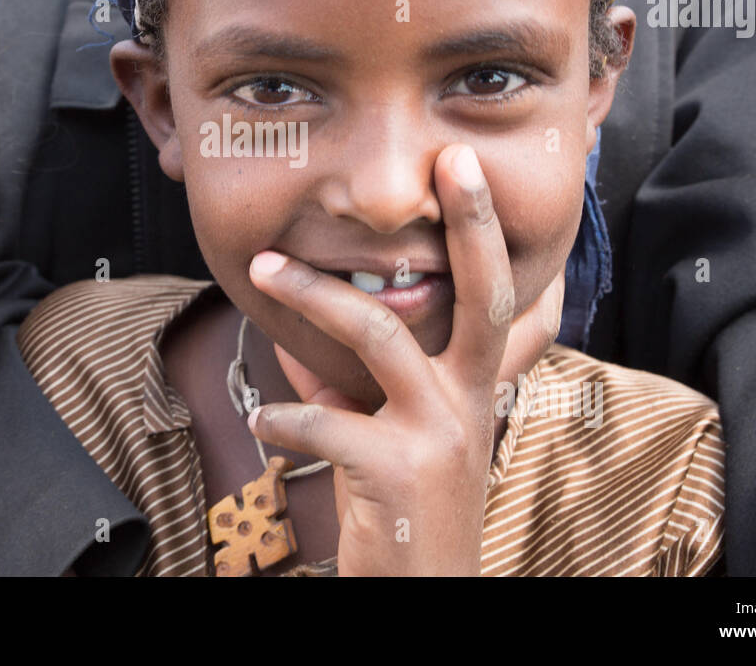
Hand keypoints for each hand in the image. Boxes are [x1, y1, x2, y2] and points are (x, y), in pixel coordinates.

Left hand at [246, 143, 562, 575]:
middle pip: (482, 296)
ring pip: (381, 334)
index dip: (488, 234)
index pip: (495, 299)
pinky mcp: (400, 470)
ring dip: (314, 294)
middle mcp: (471, 401)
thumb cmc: (403, 512)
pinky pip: (326, 422)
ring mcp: (442, 433)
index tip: (469, 169)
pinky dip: (283, 418)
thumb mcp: (388, 438)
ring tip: (265, 268)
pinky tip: (260, 425)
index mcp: (473, 388)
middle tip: (448, 162)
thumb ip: (349, 385)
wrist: (423, 592)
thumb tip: (294, 337)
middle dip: (472, 224)